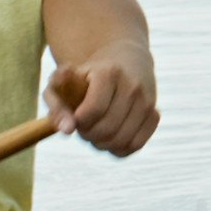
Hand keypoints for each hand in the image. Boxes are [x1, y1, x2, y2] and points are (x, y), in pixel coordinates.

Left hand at [48, 31, 160, 157]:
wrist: (123, 62)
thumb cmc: (85, 77)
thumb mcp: (62, 83)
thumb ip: (56, 105)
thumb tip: (67, 131)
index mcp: (109, 73)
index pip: (93, 111)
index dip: (79, 121)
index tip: (76, 116)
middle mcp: (132, 86)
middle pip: (106, 129)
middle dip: (88, 134)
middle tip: (84, 125)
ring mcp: (146, 101)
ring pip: (121, 141)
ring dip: (102, 143)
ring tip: (96, 130)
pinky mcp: (154, 114)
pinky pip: (135, 145)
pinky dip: (119, 148)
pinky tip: (111, 137)